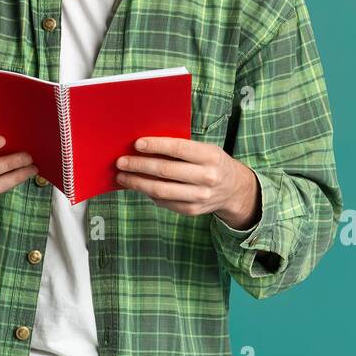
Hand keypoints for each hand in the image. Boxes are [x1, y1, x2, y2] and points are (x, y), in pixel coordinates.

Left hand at [115, 137, 260, 228]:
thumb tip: (145, 147)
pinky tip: (137, 186)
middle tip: (121, 161)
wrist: (233, 188)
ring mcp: (200, 196)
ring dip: (137, 183)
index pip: (179, 149)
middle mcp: (207, 177)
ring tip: (122, 176)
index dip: (156, 146)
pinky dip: (147, 193)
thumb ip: (181, 148)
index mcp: (210, 156)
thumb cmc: (212, 162)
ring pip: (161, 190)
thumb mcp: (205, 149)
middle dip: (139, 166)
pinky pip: (164, 202)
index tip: (137, 144)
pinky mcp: (191, 210)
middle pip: (166, 171)